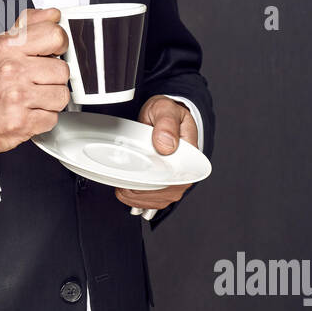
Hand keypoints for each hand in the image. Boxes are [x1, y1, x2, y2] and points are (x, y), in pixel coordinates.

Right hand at [0, 7, 70, 154]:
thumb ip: (27, 26)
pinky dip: (43, 118)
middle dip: (53, 78)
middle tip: (36, 81)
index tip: (55, 51)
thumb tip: (52, 14)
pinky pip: (53, 118)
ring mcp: (17, 97)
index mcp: (7, 47)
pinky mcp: (22, 122)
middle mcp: (12, 70)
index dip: (61, 44)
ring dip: (50, 100)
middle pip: (62, 70)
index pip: (55, 35)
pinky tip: (28, 112)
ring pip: (61, 95)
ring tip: (32, 98)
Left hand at [114, 94, 197, 214]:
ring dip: (134, 196)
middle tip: (121, 178)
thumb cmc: (166, 113)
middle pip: (161, 195)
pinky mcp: (164, 187)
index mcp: (190, 158)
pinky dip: (134, 199)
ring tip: (122, 183)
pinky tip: (126, 190)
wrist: (162, 116)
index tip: (133, 178)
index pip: (173, 182)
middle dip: (138, 191)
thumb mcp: (165, 109)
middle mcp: (184, 174)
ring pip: (154, 201)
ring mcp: (174, 183)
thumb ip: (166, 123)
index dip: (151, 185)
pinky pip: (149, 202)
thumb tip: (166, 146)